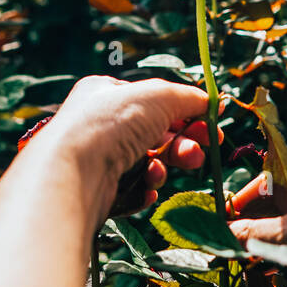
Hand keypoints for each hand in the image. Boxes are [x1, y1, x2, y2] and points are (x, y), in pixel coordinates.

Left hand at [22, 76, 214, 225]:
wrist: (74, 171)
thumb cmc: (112, 122)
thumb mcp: (158, 95)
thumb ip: (188, 97)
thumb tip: (212, 102)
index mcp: (107, 95)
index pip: (154, 102)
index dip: (186, 112)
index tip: (212, 125)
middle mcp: (100, 125)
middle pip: (155, 134)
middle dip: (183, 143)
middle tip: (203, 151)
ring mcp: (98, 159)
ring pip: (147, 163)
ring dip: (166, 166)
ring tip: (167, 170)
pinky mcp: (98, 191)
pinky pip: (133, 189)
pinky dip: (145, 188)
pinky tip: (145, 188)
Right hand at [228, 163, 286, 286]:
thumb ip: (256, 234)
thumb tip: (225, 232)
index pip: (269, 181)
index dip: (242, 201)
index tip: (217, 221)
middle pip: (279, 210)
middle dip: (252, 228)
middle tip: (223, 247)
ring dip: (268, 250)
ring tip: (240, 264)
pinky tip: (269, 276)